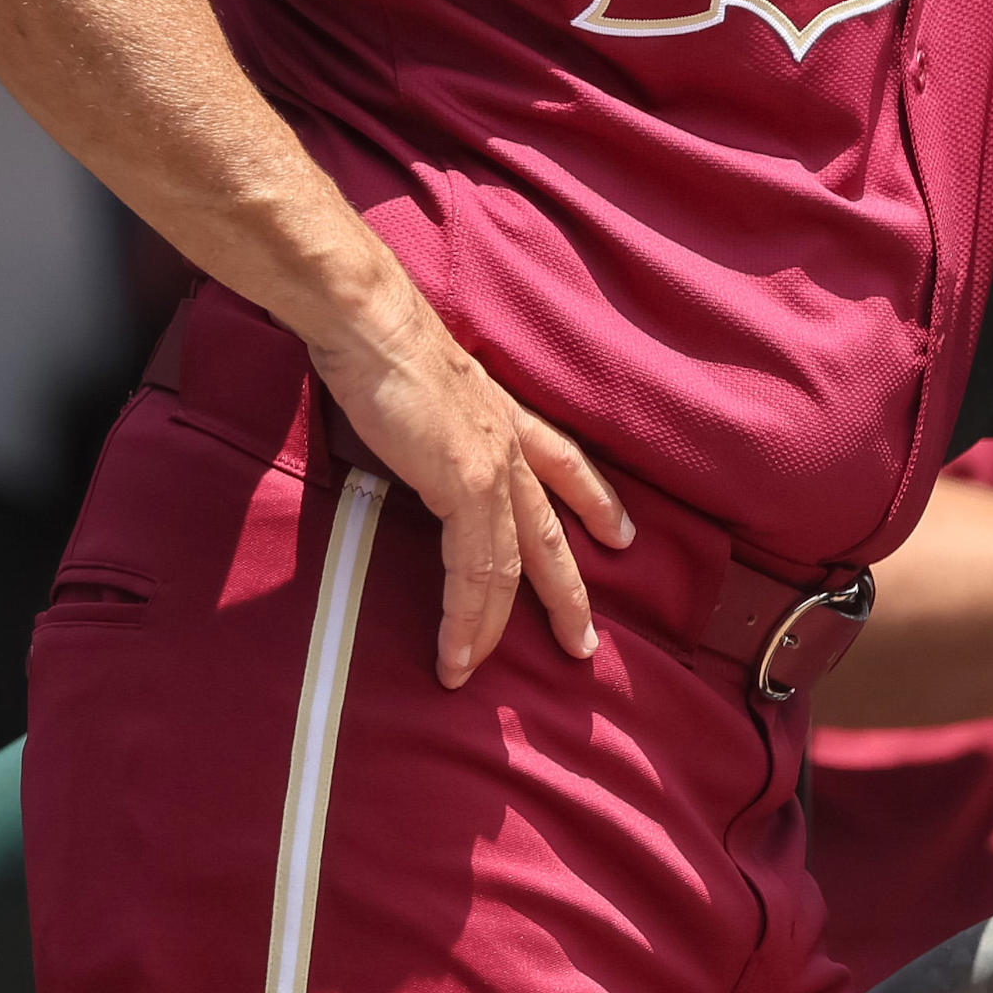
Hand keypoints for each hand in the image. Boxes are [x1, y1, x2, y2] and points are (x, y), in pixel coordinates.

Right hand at [309, 296, 635, 687]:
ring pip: (510, 566)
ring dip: (496, 627)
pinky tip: (458, 654)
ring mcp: (492, 468)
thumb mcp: (427, 387)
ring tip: (482, 672)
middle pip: (549, 533)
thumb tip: (417, 438)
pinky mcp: (463, 487)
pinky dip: (464, 618)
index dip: (595, 500)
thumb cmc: (383, 343)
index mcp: (503, 418)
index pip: (566, 464)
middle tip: (583, 642)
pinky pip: (471, 570)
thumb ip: (436, 421)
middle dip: (567, 592)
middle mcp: (509, 445)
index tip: (622, 534)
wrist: (370, 320)